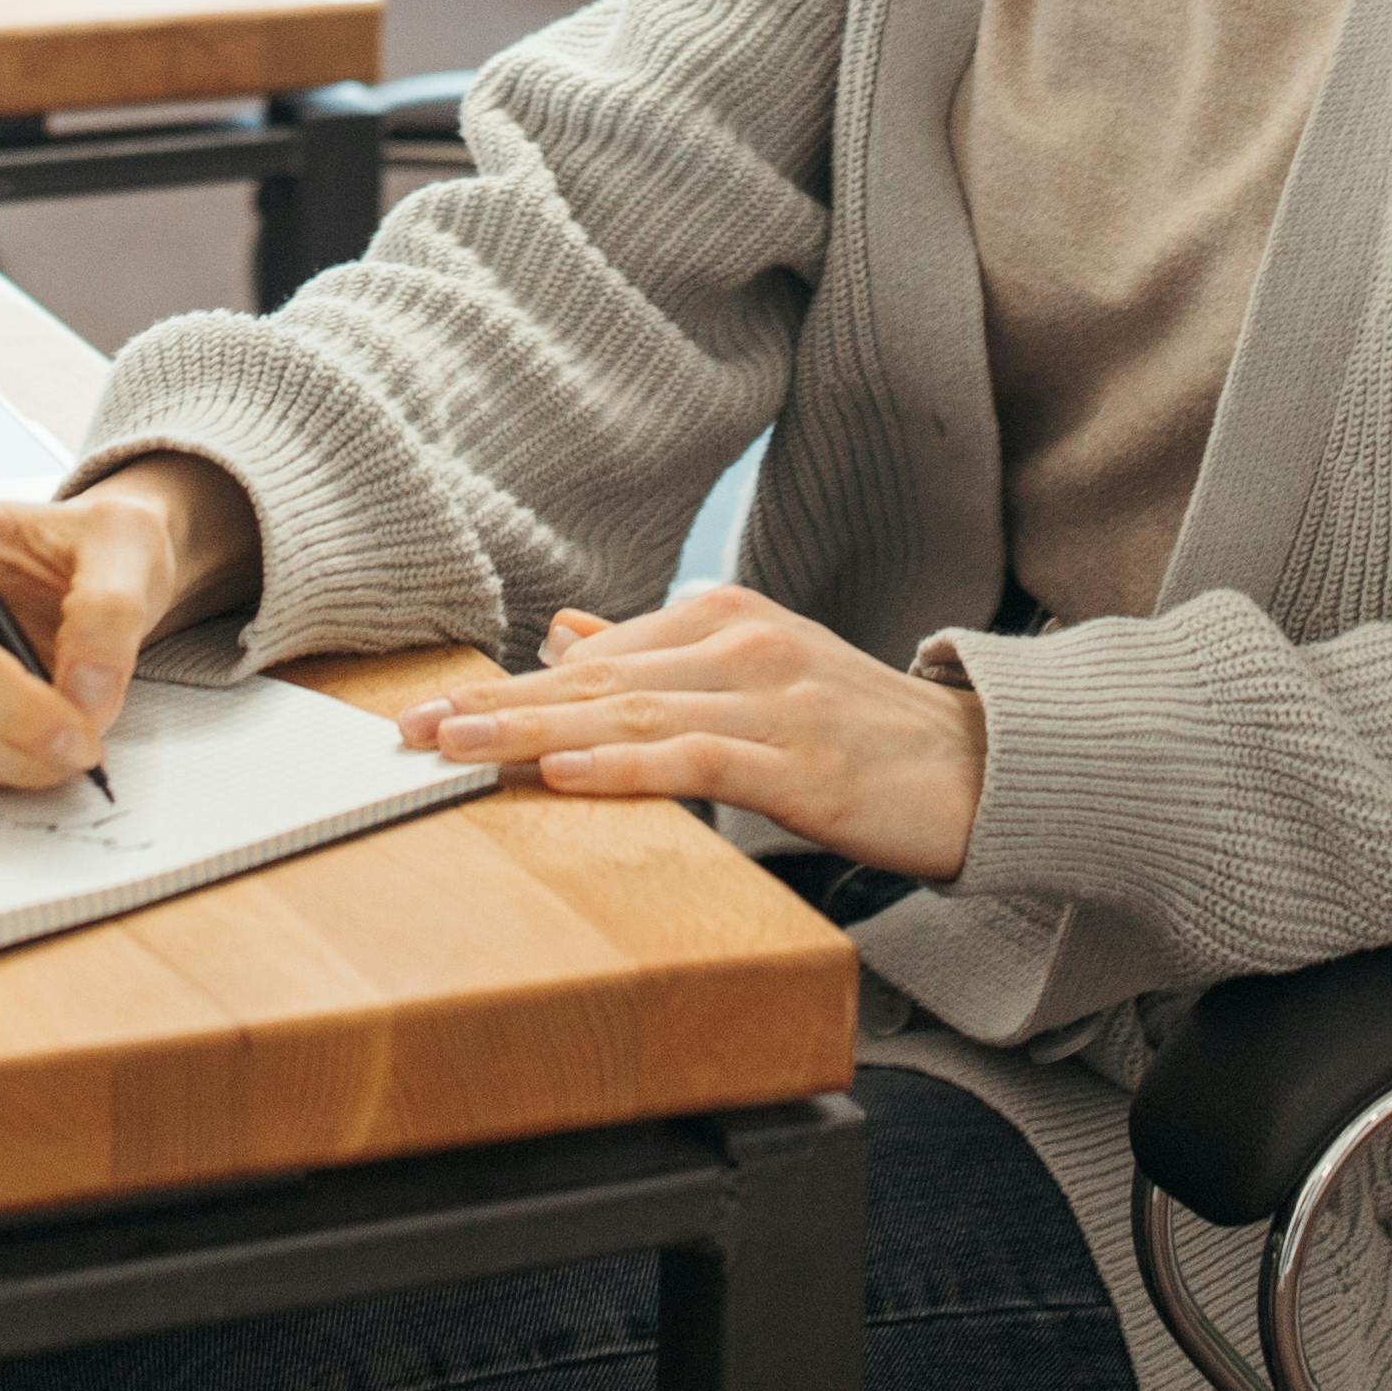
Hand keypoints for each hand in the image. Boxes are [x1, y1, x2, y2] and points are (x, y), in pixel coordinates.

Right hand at [0, 460, 249, 790]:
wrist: (75, 569)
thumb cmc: (87, 545)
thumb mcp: (124, 547)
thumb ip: (109, 611)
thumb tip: (87, 694)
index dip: (9, 699)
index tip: (79, 728)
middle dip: (12, 740)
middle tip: (86, 751)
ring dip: (6, 761)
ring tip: (73, 747)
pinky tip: (38, 745)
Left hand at [401, 583, 985, 882]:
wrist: (983, 766)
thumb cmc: (862, 733)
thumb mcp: (756, 675)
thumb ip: (659, 657)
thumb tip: (563, 634)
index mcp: (722, 616)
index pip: (591, 656)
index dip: (505, 687)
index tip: (427, 712)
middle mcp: (737, 642)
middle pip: (592, 677)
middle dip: (494, 707)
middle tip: (408, 733)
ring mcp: (769, 697)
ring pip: (627, 713)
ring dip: (531, 734)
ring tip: (455, 750)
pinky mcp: (796, 759)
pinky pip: (692, 759)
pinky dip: (621, 767)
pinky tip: (563, 774)